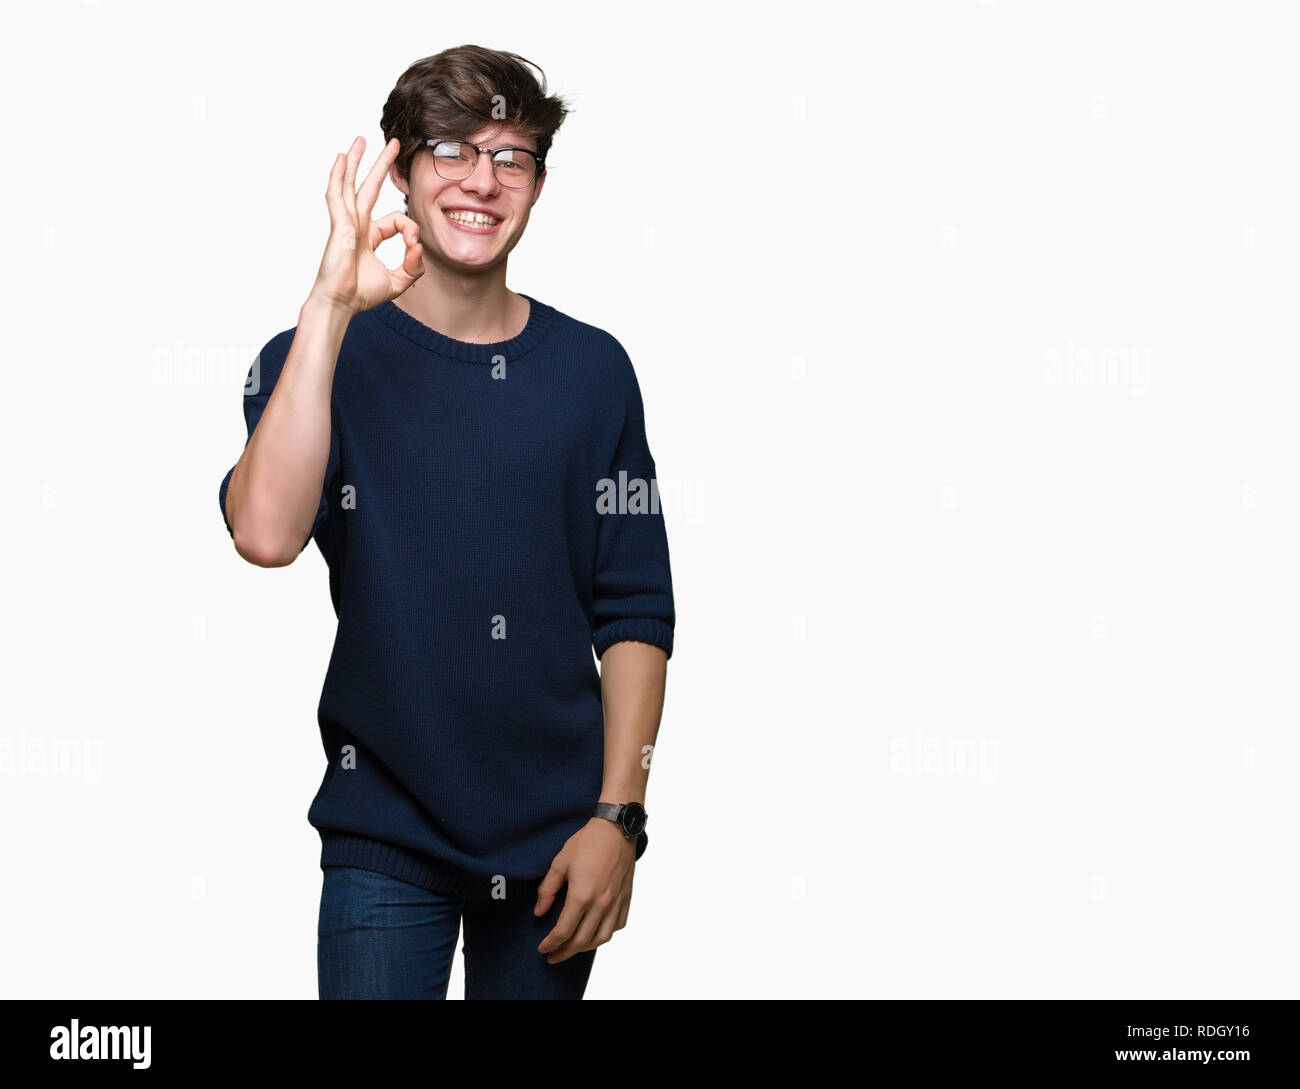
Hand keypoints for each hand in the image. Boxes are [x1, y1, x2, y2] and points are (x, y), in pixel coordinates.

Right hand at [309, 135, 423, 314]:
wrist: (341, 304)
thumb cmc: (362, 295)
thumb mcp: (398, 281)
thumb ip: (414, 266)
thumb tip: (420, 247)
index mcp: (369, 236)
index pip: (396, 221)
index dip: (411, 230)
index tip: (415, 247)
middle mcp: (357, 225)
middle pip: (369, 188)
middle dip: (381, 165)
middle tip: (394, 144)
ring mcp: (346, 223)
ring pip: (350, 184)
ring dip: (356, 161)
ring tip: (361, 140)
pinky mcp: (338, 225)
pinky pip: (336, 195)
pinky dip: (338, 176)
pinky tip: (340, 158)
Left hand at [535, 819, 635, 963]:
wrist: (616, 829)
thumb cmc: (588, 842)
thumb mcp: (560, 862)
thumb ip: (548, 889)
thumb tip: (539, 911)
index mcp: (582, 896)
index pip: (564, 931)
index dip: (551, 943)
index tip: (543, 948)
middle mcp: (601, 904)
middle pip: (581, 940)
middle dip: (565, 952)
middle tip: (553, 957)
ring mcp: (615, 902)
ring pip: (601, 938)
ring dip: (585, 947)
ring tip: (573, 948)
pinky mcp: (625, 898)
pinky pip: (617, 925)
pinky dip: (605, 934)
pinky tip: (596, 932)